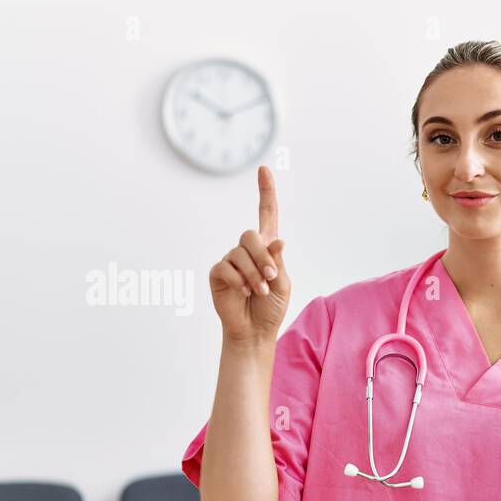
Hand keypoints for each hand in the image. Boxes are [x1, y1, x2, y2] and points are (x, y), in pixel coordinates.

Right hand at [208, 165, 291, 344]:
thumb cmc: (270, 307)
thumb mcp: (282, 283)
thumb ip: (278, 262)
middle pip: (250, 235)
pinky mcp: (218, 273)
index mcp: (267, 248)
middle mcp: (247, 250)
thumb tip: (278, 240)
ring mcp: (231, 260)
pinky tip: (243, 292)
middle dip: (263, 257)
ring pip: (239, 253)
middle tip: (270, 278)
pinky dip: (239, 280)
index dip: (266, 193)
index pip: (267, 214)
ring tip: (259, 291)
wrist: (255, 331)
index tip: (264, 169)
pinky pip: (226, 267)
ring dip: (254, 274)